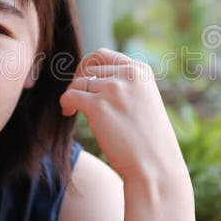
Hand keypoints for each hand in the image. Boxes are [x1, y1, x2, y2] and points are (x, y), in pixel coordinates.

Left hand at [59, 49, 187, 185]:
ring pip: (77, 83)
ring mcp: (113, 89)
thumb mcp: (144, 100)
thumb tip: (90, 76)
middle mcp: (128, 75)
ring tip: (75, 111)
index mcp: (140, 71)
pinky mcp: (98, 106)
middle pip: (87, 67)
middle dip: (77, 80)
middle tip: (77, 98)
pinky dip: (65, 104)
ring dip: (73, 96)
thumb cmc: (148, 139)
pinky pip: (69, 96)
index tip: (83, 81)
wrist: (155, 165)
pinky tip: (69, 114)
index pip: (103, 55)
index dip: (87, 66)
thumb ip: (124, 84)